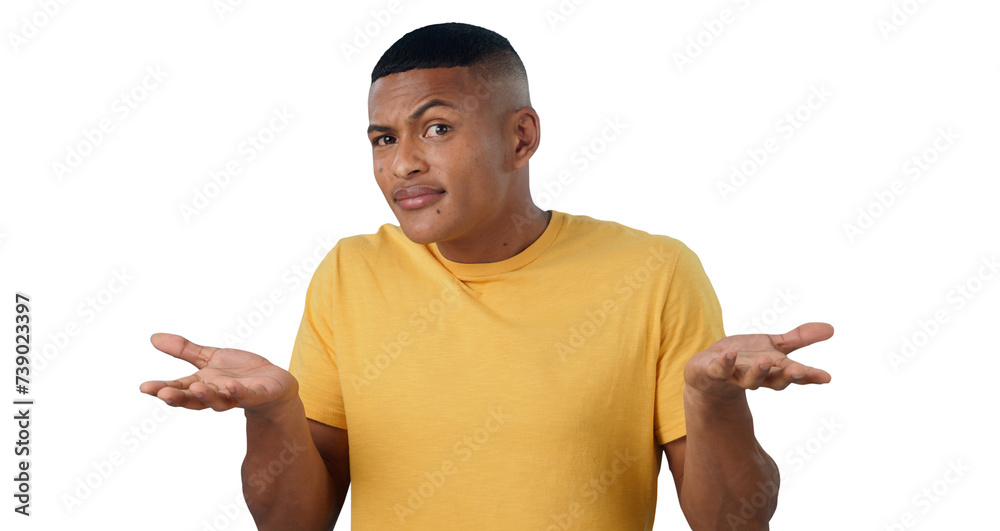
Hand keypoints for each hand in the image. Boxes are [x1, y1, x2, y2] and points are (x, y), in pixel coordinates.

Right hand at [139, 333, 298, 415]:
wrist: (273, 383)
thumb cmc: (238, 373)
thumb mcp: (210, 358)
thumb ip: (184, 350)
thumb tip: (154, 338)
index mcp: (202, 385)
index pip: (178, 388)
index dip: (162, 389)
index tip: (144, 388)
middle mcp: (216, 393)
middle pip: (193, 399)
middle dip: (178, 397)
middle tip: (163, 393)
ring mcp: (236, 396)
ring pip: (218, 400)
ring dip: (206, 395)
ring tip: (195, 387)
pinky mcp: (257, 395)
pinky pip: (247, 396)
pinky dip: (239, 392)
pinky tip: (232, 386)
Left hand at [683, 322, 832, 400]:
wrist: (708, 371)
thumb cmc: (744, 359)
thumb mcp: (773, 346)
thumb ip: (799, 339)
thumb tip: (831, 329)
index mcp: (774, 371)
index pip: (795, 375)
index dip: (810, 376)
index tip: (826, 377)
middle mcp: (758, 377)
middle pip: (775, 380)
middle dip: (787, 376)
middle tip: (799, 370)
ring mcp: (736, 377)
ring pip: (750, 380)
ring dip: (758, 371)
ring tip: (765, 360)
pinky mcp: (714, 371)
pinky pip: (720, 369)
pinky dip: (725, 362)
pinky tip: (729, 353)